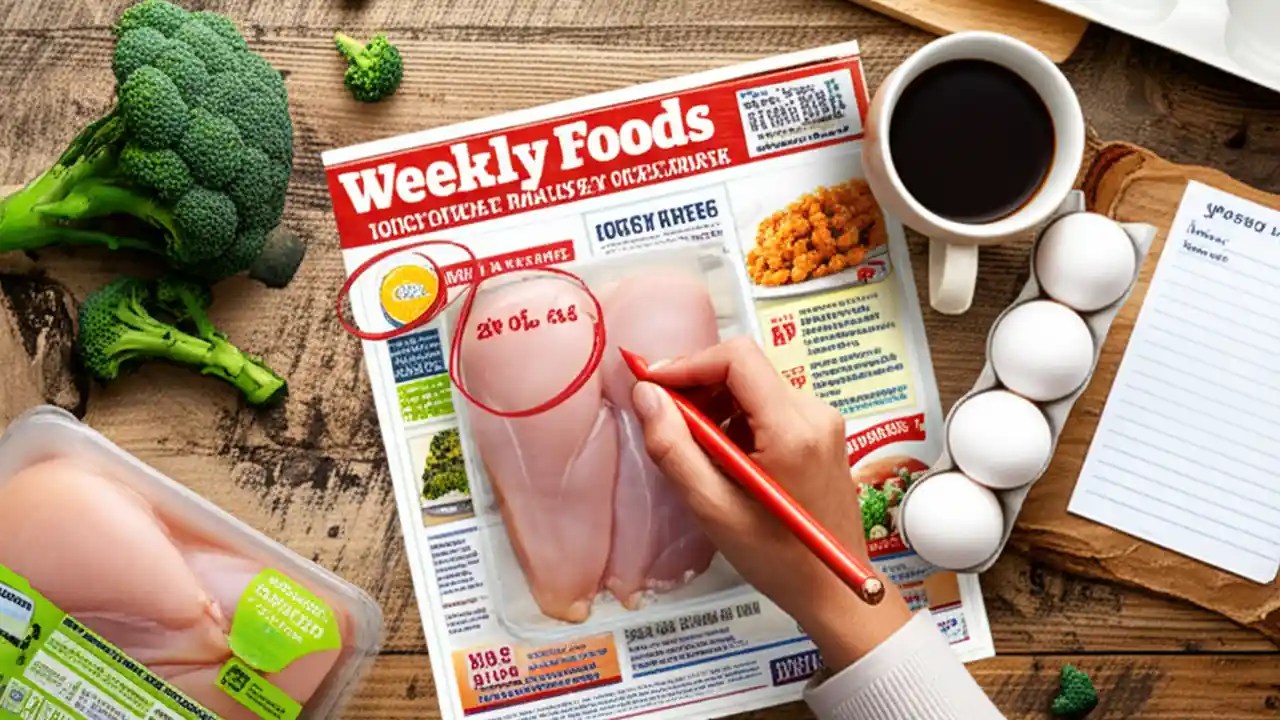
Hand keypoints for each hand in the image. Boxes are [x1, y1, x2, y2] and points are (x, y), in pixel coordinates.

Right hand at [631, 337, 911, 670]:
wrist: (834, 590)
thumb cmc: (776, 559)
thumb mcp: (713, 509)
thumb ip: (674, 449)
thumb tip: (646, 395)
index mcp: (792, 429)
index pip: (738, 359)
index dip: (689, 364)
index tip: (652, 384)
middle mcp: (814, 413)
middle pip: (746, 369)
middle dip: (698, 385)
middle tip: (665, 419)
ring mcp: (822, 422)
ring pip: (755, 386)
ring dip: (716, 404)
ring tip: (694, 447)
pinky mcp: (822, 433)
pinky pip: (770, 405)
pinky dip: (737, 418)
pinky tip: (724, 456)